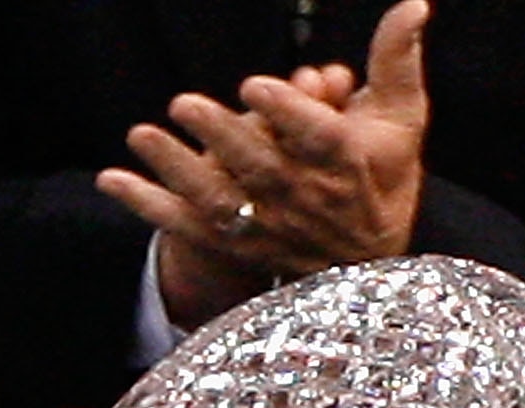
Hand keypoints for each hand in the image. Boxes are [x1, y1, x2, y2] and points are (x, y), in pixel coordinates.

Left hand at [96, 2, 430, 333]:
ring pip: (219, 201)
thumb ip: (396, 58)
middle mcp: (305, 200)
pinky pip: (185, 227)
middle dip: (222, 137)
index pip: (319, 139)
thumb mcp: (402, 118)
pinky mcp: (237, 244)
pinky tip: (111, 179)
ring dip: (176, 171)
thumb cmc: (383, 179)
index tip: (257, 86)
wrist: (369, 264)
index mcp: (347, 164)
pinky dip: (147, 205)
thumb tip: (414, 3)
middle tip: (185, 103)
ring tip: (141, 135)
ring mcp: (268, 227)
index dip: (287, 114)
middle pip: (261, 170)